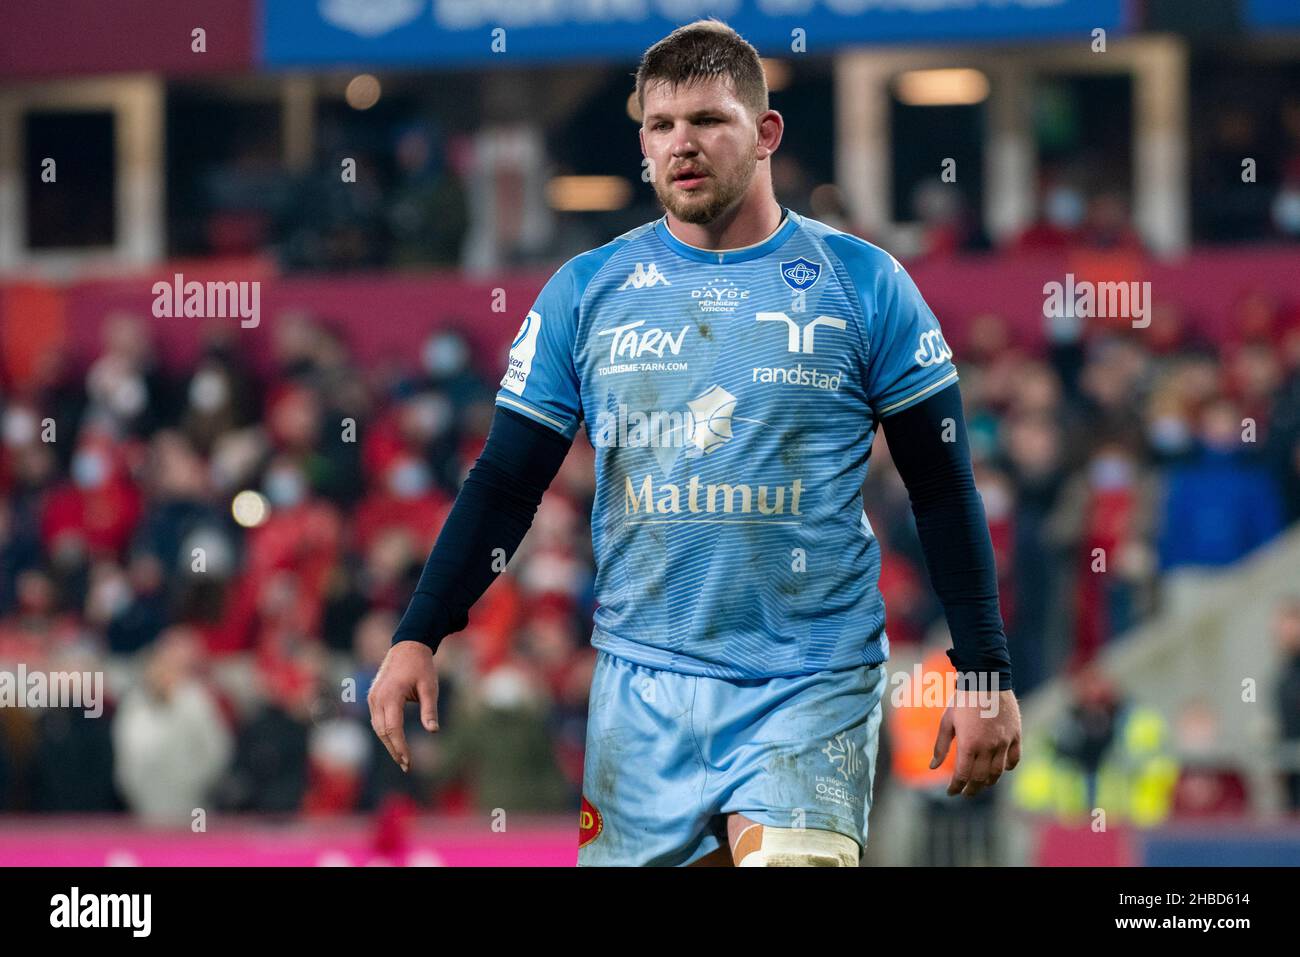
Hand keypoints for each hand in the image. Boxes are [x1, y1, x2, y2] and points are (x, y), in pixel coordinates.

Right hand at [367, 640, 440, 772]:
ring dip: (389, 744)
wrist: (408, 647)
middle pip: (382, 731)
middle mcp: (377, 697)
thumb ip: (429, 709)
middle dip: (394, 750)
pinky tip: (396, 742)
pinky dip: (385, 733)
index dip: (400, 747)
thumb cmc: (421, 667)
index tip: (409, 761)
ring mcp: (373, 697)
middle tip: (406, 766)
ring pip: (377, 727)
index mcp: (391, 694)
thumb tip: (433, 731)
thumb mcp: (429, 687)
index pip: (392, 728)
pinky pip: (377, 720)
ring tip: (402, 758)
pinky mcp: (373, 697)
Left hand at [931, 688, 1020, 797]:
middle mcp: (988, 747)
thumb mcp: (947, 721)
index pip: (962, 776)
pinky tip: (1000, 769)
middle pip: (980, 778)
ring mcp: (1004, 742)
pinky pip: (1014, 759)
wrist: (986, 680)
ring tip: (981, 784)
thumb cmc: (963, 700)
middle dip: (971, 789)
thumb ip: (941, 746)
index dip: (956, 787)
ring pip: (998, 772)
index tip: (951, 792)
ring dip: (988, 782)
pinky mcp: (1015, 736)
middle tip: (965, 792)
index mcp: (969, 744)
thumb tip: (932, 767)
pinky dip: (1007, 768)